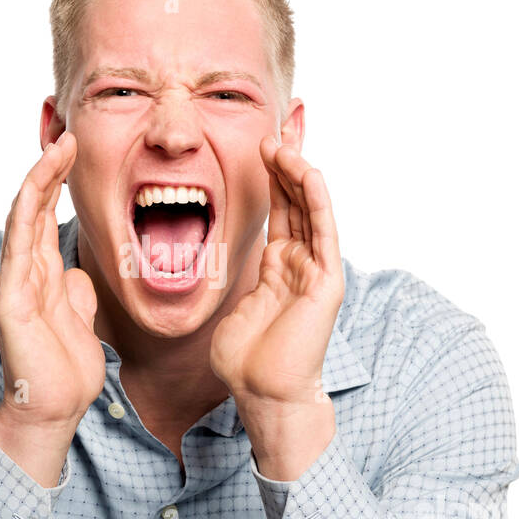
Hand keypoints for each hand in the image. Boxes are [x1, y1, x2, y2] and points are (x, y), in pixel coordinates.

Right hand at [0, 132, 105, 485]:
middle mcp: (27, 272)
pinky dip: (26, 212)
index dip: (58, 182)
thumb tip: (80, 271)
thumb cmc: (66, 371)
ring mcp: (16, 283)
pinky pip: (17, 247)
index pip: (47, 216)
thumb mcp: (83, 320)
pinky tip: (37, 186)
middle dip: (49, 169)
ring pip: (23, 218)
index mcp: (44, 275)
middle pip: (33, 207)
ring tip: (59, 147)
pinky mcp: (11, 299)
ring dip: (40, 180)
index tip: (76, 150)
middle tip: (68, 133)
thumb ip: (78, 292)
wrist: (53, 410)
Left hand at [210, 135, 343, 479]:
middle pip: (295, 198)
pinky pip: (322, 229)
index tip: (257, 141)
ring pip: (309, 206)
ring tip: (280, 140)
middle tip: (273, 125)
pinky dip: (314, 197)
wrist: (264, 393)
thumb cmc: (244, 358)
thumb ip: (222, 273)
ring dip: (296, 170)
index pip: (277, 207)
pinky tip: (305, 169)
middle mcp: (300, 260)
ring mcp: (316, 268)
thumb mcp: (227, 301)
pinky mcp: (326, 280)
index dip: (269, 174)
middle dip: (285, 161)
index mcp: (278, 265)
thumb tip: (192, 255)